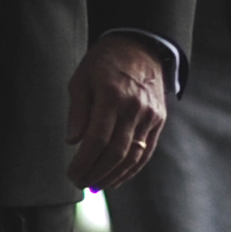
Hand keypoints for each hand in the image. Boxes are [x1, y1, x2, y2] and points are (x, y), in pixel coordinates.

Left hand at [66, 36, 167, 189]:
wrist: (139, 47)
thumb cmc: (104, 63)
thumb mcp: (82, 79)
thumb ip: (77, 111)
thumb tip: (72, 141)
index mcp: (112, 95)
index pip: (97, 139)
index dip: (83, 162)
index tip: (72, 174)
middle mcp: (134, 107)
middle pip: (115, 151)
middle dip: (95, 173)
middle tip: (81, 183)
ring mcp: (149, 115)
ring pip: (132, 155)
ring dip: (113, 175)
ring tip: (96, 184)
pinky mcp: (158, 120)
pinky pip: (146, 151)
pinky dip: (132, 169)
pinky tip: (117, 179)